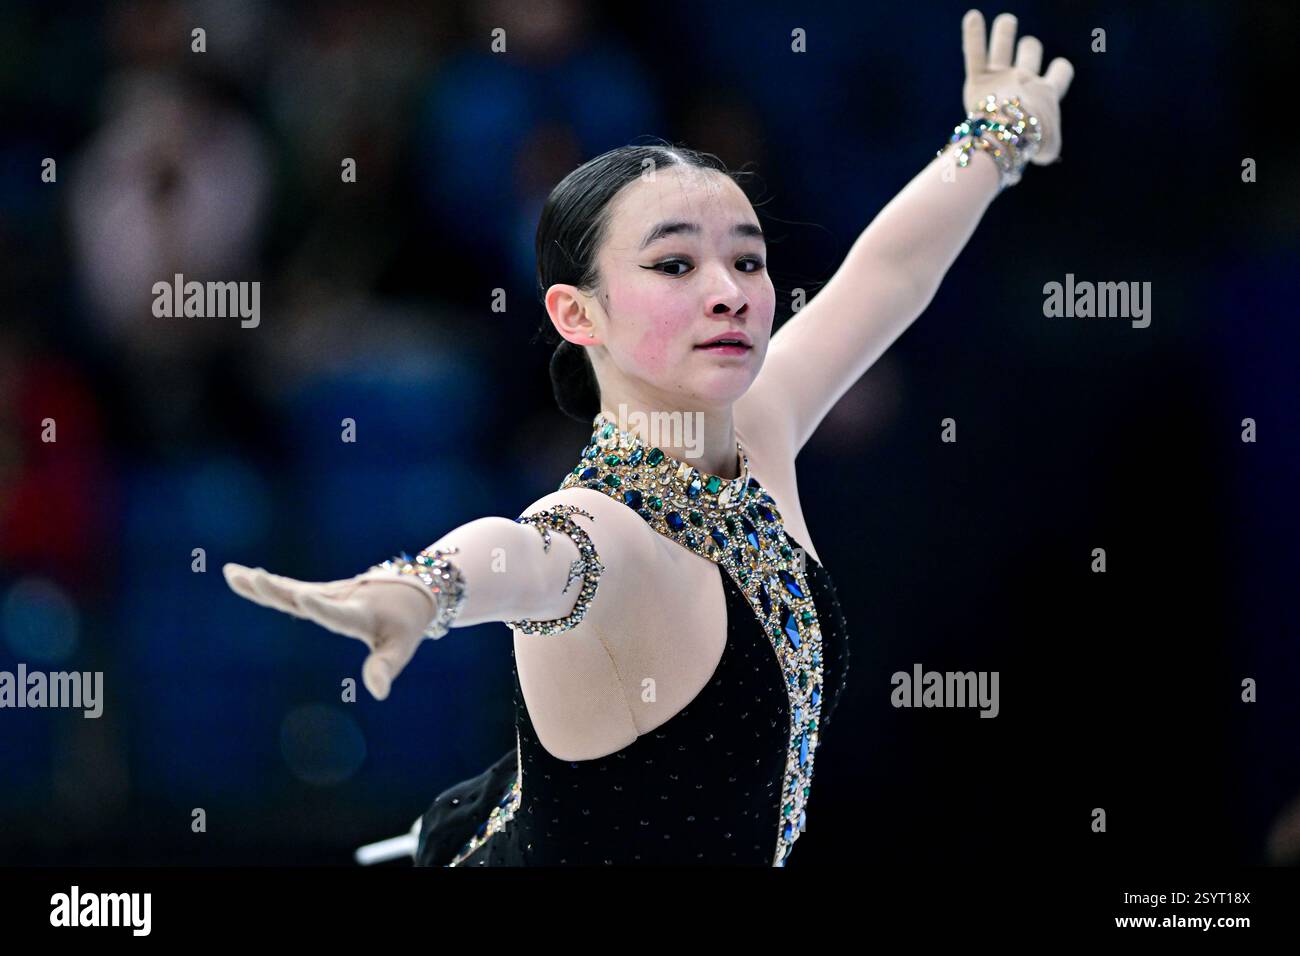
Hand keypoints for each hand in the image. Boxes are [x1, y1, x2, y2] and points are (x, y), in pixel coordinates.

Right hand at [223, 563, 436, 699]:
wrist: (408, 592)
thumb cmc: (403, 626)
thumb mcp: (399, 648)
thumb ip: (385, 667)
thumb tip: (378, 693)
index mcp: (358, 615)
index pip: (337, 613)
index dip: (321, 607)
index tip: (302, 596)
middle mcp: (338, 600)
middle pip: (304, 596)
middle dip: (278, 589)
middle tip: (254, 578)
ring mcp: (327, 594)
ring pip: (290, 589)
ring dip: (261, 584)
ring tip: (232, 574)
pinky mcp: (319, 592)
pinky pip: (289, 587)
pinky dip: (267, 584)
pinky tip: (241, 575)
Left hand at [961, 9, 1074, 163]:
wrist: (1008, 134)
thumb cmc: (1030, 144)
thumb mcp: (1048, 149)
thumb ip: (1048, 148)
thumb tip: (1045, 155)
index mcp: (1044, 93)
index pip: (1060, 73)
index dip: (1060, 70)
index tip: (1058, 71)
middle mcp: (1024, 79)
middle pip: (1031, 52)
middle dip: (1030, 49)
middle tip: (1026, 51)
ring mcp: (1001, 76)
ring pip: (1004, 44)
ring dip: (1005, 31)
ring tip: (1006, 21)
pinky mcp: (978, 79)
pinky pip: (974, 52)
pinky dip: (973, 34)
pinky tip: (972, 16)